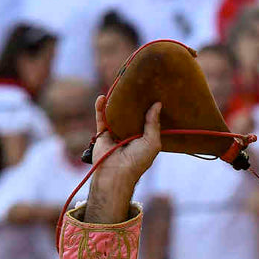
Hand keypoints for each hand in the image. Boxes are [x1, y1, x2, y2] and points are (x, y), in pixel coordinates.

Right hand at [85, 96, 161, 220]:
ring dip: (116, 103)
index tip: (155, 93)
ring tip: (119, 88)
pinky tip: (102, 97)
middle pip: (132, 115)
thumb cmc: (137, 161)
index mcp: (144, 139)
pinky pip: (101, 118)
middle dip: (134, 102)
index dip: (151, 109)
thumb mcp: (152, 142)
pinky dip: (100, 108)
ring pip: (116, 114)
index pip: (148, 121)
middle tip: (137, 85)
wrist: (116, 173)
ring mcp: (116, 134)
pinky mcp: (103, 134)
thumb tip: (157, 104)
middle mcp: (130, 135)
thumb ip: (154, 124)